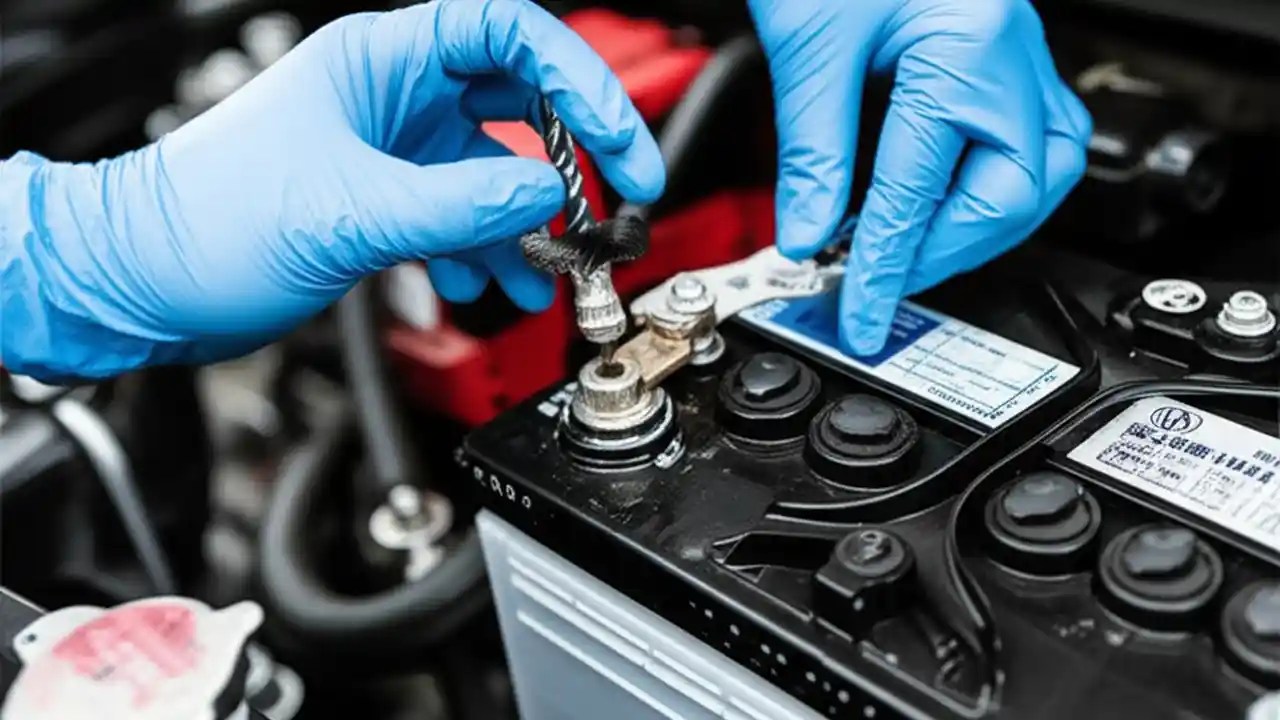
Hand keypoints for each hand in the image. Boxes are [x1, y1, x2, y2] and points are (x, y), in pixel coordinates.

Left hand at [0, 0, 662, 380]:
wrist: (141, 282)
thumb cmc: (208, 222)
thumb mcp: (353, 210)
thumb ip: (464, 202)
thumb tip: (549, 194)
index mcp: (384, 61)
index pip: (511, 35)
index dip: (579, 82)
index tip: (619, 141)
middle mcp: (394, 97)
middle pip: (517, 106)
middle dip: (567, 162)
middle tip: (610, 210)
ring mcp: (392, 151)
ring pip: (493, 173)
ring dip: (530, 224)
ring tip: (553, 270)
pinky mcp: (384, 202)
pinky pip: (462, 217)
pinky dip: (487, 251)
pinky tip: (495, 285)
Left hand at [748, 0, 1091, 353]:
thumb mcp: (809, 46)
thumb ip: (811, 152)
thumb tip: (806, 235)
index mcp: (970, 45)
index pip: (922, 190)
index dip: (886, 265)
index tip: (859, 313)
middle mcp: (1011, 50)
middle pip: (1018, 190)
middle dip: (947, 248)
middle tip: (884, 278)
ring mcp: (1016, 49)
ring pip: (1038, 169)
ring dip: (974, 223)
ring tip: (907, 251)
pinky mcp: (1001, 51)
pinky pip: (1023, 137)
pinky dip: (981, 184)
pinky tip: (935, 201)